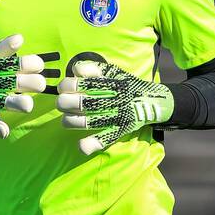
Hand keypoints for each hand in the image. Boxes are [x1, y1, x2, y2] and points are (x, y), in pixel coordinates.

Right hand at [0, 34, 44, 136]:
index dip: (29, 63)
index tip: (39, 66)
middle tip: (40, 85)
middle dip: (29, 83)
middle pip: (12, 80)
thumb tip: (20, 38)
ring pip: (1, 101)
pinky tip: (4, 132)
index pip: (13, 61)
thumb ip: (3, 49)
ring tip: (27, 105)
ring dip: (15, 102)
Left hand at [56, 58, 173, 154]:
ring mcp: (116, 117)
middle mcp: (112, 100)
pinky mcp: (120, 131)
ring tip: (65, 119)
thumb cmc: (127, 85)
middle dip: (65, 103)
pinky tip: (81, 146)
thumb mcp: (113, 70)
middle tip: (61, 103)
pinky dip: (91, 144)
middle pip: (81, 103)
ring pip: (87, 122)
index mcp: (110, 84)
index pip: (82, 83)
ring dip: (70, 121)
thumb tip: (76, 70)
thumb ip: (94, 68)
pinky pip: (105, 139)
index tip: (63, 88)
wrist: (152, 100)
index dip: (67, 85)